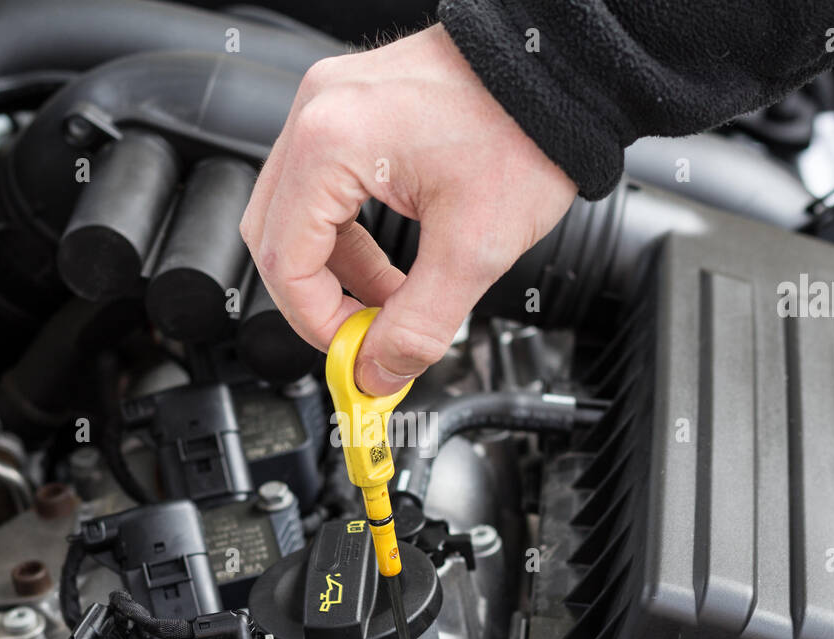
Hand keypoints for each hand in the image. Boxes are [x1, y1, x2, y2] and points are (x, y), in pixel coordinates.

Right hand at [240, 24, 576, 394]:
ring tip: (389, 302)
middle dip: (318, 299)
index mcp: (332, 142)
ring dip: (336, 270)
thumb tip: (378, 371)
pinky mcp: (352, 110)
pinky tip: (390, 265)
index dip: (317, 322)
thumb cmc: (527, 129)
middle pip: (273, 237)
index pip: (284, 261)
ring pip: (295, 215)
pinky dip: (349, 236)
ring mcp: (330, 106)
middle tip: (364, 336)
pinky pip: (323, 188)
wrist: (560, 72)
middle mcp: (317, 114)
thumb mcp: (474, 248)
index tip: (357, 354)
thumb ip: (418, 324)